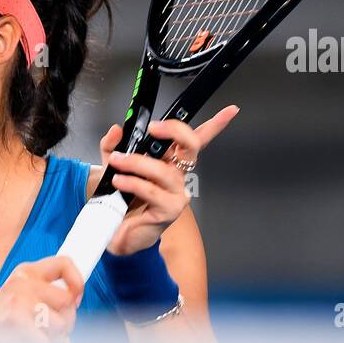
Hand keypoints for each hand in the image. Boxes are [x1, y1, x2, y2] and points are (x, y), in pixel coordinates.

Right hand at [0, 256, 83, 342]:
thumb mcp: (22, 304)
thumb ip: (46, 303)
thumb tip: (71, 316)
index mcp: (26, 272)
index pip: (64, 263)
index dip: (77, 282)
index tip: (76, 300)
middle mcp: (23, 280)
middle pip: (68, 301)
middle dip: (66, 324)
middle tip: (53, 336)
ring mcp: (19, 297)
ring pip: (61, 324)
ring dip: (56, 342)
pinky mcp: (15, 317)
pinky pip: (46, 342)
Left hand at [97, 105, 239, 255]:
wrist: (117, 232)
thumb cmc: (121, 199)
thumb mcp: (113, 166)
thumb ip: (112, 146)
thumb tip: (117, 130)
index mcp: (170, 161)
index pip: (197, 140)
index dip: (216, 125)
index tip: (230, 111)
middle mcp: (178, 175)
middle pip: (190, 146)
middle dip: (174, 131)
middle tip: (153, 128)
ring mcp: (177, 192)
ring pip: (163, 170)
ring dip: (137, 162)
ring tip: (118, 162)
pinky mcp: (169, 209)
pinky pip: (151, 191)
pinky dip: (133, 183)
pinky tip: (120, 181)